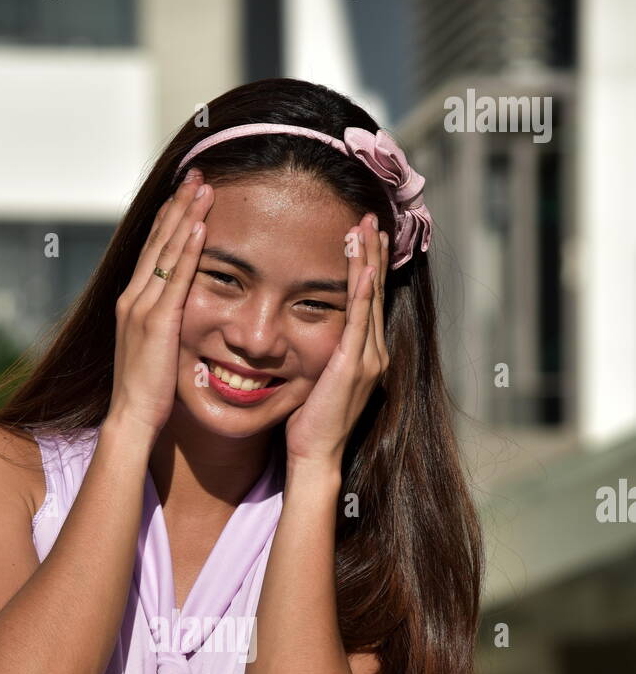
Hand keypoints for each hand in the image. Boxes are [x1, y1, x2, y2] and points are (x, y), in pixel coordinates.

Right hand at [108, 170, 213, 438]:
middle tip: (196, 173)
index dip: (168, 219)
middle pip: (158, 240)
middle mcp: (132, 297)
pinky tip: (201, 225)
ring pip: (167, 250)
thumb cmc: (147, 393)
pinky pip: (177, 277)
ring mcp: (142, 308)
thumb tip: (179, 315)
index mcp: (132, 302)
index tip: (184, 193)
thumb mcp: (154, 349)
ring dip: (186, 215)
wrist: (131, 419)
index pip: (152, 250)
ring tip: (204, 186)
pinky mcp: (157, 322)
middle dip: (177, 204)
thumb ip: (163, 325)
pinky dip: (189, 248)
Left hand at [284, 213, 389, 465]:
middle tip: (372, 217)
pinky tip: (362, 264)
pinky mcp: (353, 365)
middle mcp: (374, 353)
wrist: (316, 456)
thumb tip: (296, 337)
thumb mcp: (314, 382)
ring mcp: (368, 359)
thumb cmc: (308, 426)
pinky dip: (361, 289)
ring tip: (366, 226)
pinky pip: (359, 318)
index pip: (370, 301)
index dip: (369, 267)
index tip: (365, 236)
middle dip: (374, 253)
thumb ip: (316, 358)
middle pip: (377, 292)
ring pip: (370, 298)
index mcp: (366, 356)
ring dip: (368, 259)